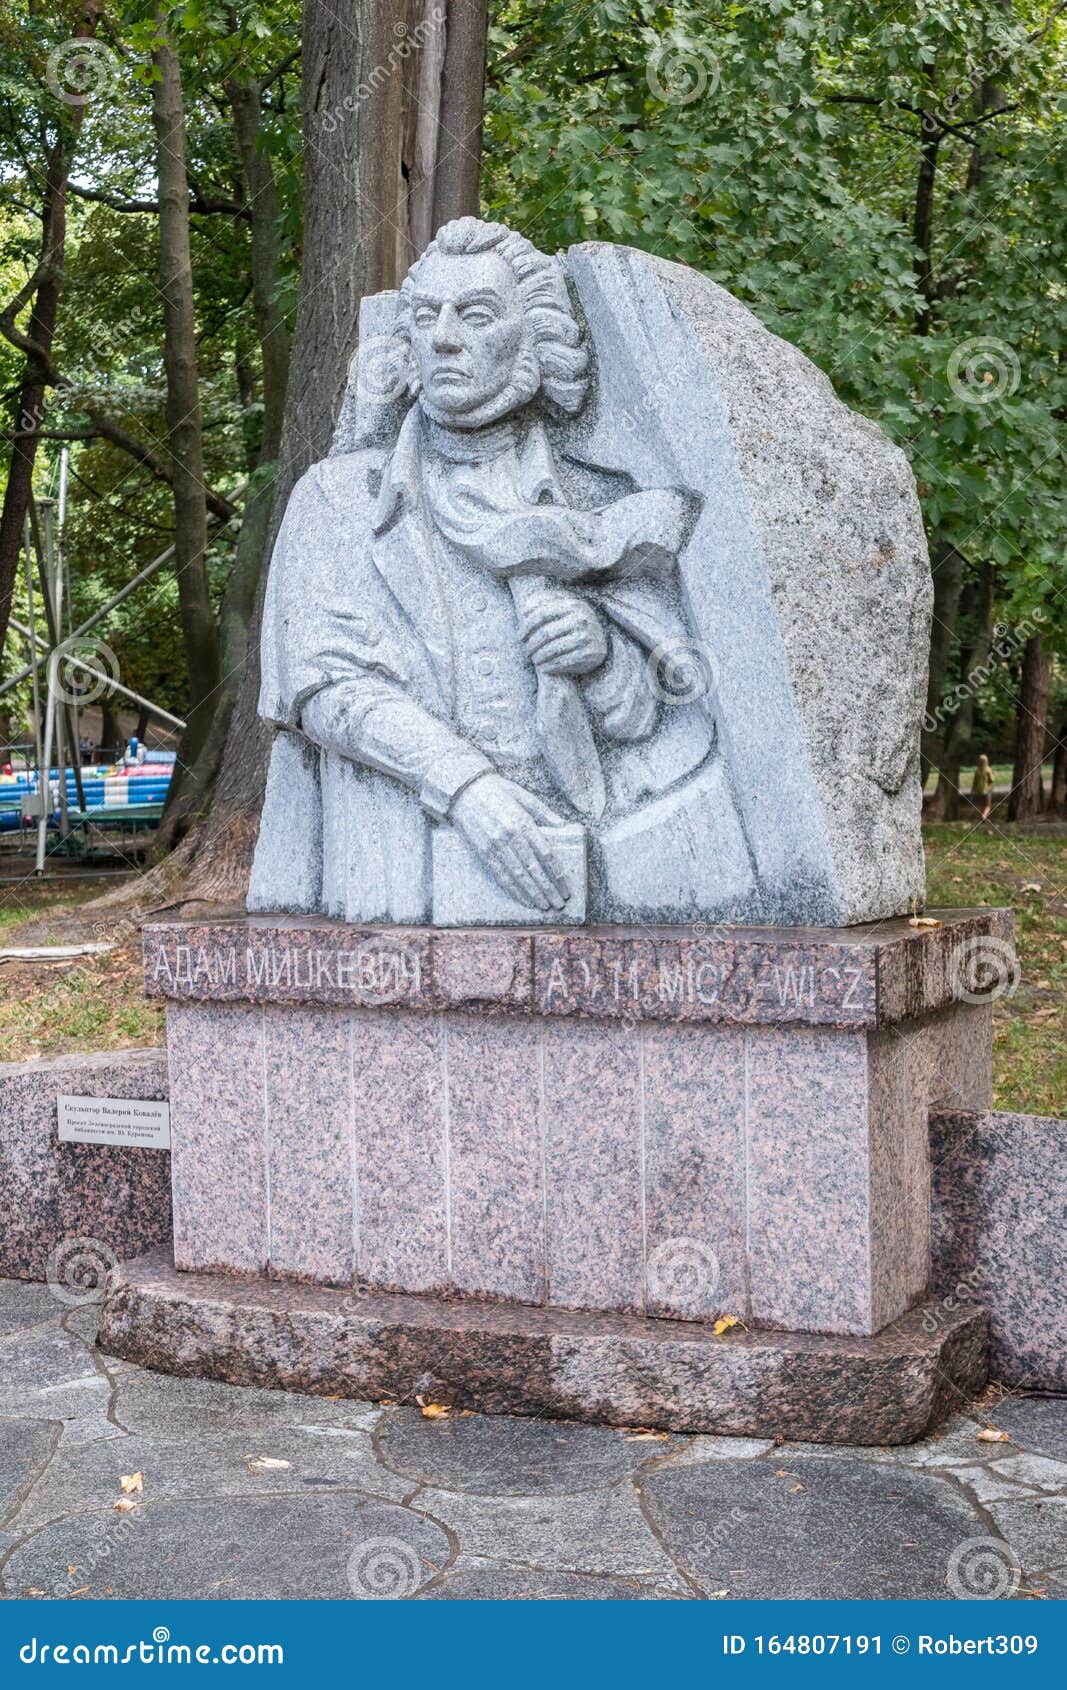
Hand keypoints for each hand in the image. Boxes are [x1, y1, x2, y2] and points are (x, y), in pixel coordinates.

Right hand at [450, 775, 569, 910]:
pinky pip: (500, 875)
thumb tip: (567, 827)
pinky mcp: (482, 852)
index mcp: (523, 822)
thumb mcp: (525, 796)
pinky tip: (523, 899)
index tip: (566, 888)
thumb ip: (546, 814)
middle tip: (559, 904)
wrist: (464, 790)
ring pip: (517, 876)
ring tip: (544, 906)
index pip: (546, 854)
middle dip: (548, 889)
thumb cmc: (498, 792)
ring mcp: (495, 846)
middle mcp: (509, 836)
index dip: (558, 874)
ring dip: (532, 893)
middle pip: (533, 869)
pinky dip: (513, 890)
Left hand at [521, 594, 606, 676]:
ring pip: (553, 649)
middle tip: (526, 652)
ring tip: (534, 660)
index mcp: (573, 604)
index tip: (520, 637)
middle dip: (531, 645)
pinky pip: (563, 661)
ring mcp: (587, 637)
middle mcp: (581, 619)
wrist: (600, 641)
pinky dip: (550, 666)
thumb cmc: (573, 623)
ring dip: (539, 657)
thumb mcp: (564, 608)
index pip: (541, 614)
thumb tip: (525, 609)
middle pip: (546, 633)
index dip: (527, 626)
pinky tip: (544, 668)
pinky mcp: (590, 654)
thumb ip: (545, 603)